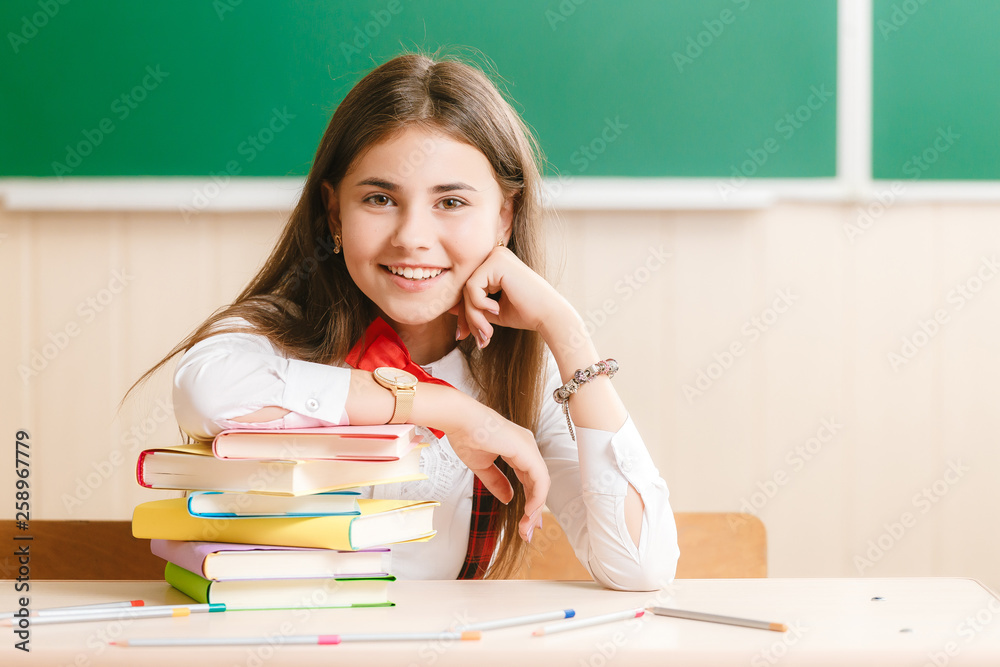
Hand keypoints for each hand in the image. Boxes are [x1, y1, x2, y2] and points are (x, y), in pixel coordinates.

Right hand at [445, 400, 549, 540]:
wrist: (458, 420)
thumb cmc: (466, 435)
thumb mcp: (482, 466)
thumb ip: (497, 481)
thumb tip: (509, 498)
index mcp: (518, 448)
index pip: (530, 479)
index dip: (530, 501)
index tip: (525, 521)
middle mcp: (527, 447)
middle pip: (538, 483)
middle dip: (534, 511)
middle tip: (527, 532)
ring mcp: (529, 447)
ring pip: (541, 483)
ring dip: (535, 508)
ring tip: (526, 527)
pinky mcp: (527, 451)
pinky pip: (540, 479)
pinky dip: (537, 497)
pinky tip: (530, 512)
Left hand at [450, 245, 573, 348]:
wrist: (549, 315)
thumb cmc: (526, 313)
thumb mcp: (492, 311)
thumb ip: (474, 306)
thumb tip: (449, 307)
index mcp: (495, 264)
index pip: (469, 287)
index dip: (465, 313)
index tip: (465, 334)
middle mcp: (495, 254)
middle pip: (465, 288)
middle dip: (468, 317)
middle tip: (479, 339)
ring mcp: (496, 256)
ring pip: (466, 289)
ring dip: (473, 315)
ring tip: (488, 332)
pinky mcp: (496, 262)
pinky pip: (472, 287)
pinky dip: (479, 305)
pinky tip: (496, 310)